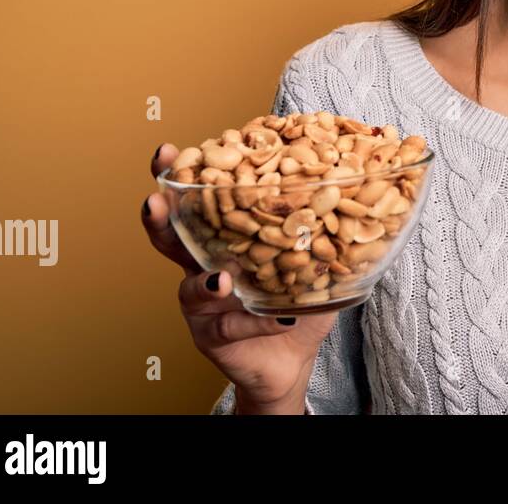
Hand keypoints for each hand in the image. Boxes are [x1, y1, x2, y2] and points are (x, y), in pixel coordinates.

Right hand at [143, 144, 337, 412]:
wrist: (294, 354)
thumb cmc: (298, 296)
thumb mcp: (312, 253)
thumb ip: (321, 222)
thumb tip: (351, 176)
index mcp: (224, 237)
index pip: (197, 201)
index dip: (176, 177)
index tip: (166, 152)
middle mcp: (204, 265)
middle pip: (171, 237)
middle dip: (159, 217)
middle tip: (155, 200)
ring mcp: (203, 304)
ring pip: (191, 288)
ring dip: (207, 282)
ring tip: (224, 279)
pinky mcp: (212, 337)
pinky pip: (229, 327)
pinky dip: (253, 323)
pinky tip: (274, 319)